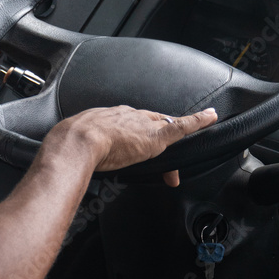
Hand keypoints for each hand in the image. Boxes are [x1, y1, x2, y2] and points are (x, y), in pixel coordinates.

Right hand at [50, 105, 217, 185]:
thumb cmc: (69, 146)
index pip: (128, 125)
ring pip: (165, 129)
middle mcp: (127, 116)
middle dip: (159, 139)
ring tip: (186, 144)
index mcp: (108, 118)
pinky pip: (182, 127)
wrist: (76, 142)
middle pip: (150, 125)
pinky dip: (198, 122)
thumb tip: (67, 163)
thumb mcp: (73, 145)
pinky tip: (211, 118)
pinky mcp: (155, 136)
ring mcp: (142, 125)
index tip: (133, 144)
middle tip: (162, 156)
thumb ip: (77, 151)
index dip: (135, 136)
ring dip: (176, 137)